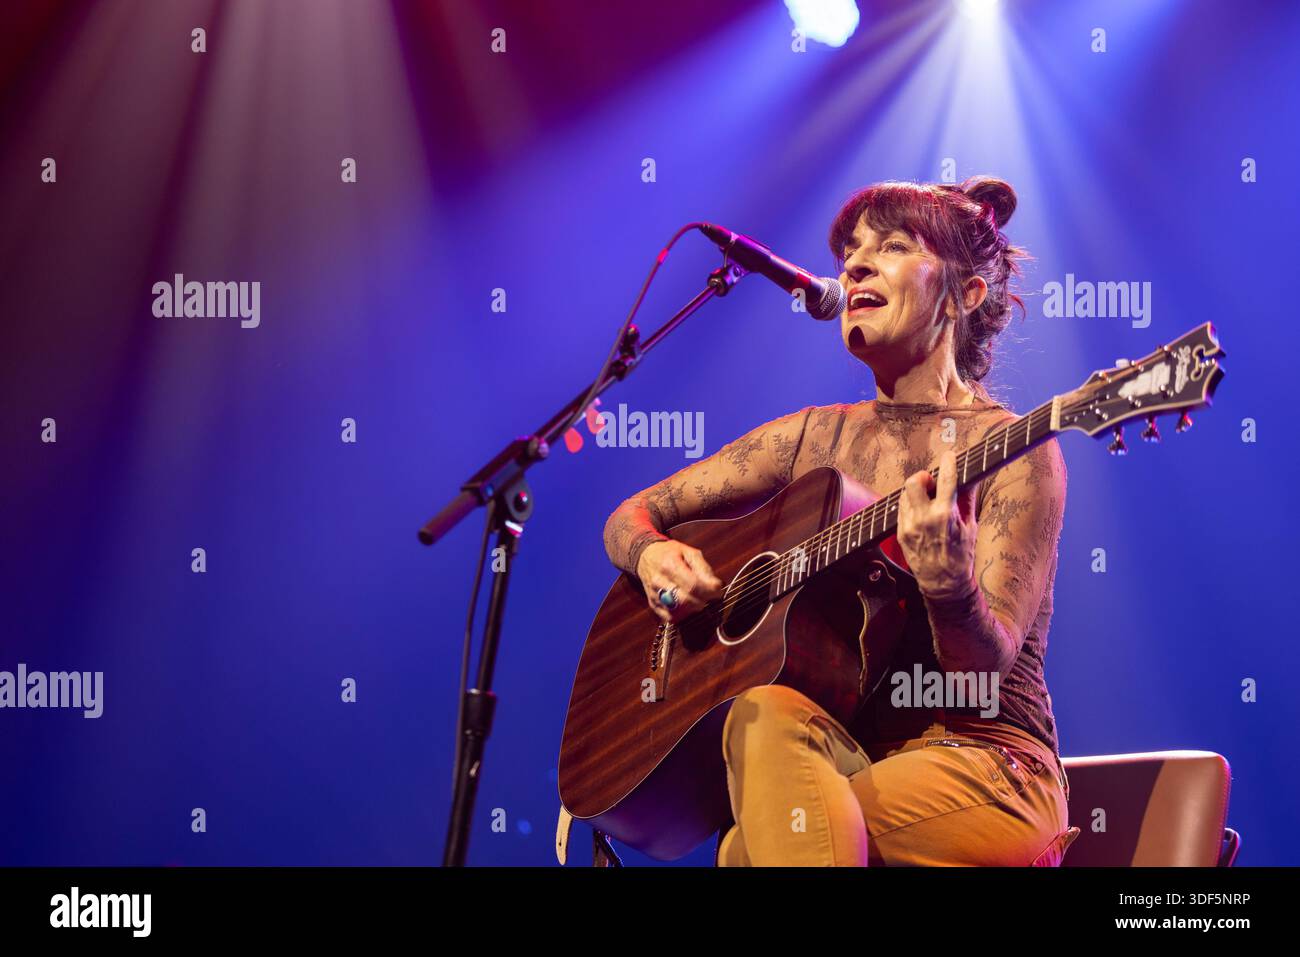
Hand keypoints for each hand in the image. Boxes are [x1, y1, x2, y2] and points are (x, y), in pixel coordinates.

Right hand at [636, 540, 723, 623]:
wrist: (645, 556)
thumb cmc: (670, 553)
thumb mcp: (689, 552)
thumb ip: (703, 568)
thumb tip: (716, 585)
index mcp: (670, 565)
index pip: (693, 585)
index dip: (709, 591)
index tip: (718, 590)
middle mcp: (659, 581)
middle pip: (686, 601)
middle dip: (704, 600)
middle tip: (710, 595)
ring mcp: (654, 594)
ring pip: (678, 612)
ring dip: (694, 608)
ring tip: (699, 599)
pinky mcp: (653, 604)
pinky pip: (670, 617)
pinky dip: (683, 615)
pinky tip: (687, 605)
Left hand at [896, 449, 978, 600]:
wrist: (943, 584)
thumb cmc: (961, 556)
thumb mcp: (970, 527)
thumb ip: (967, 500)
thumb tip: (970, 479)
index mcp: (946, 514)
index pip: (946, 479)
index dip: (948, 462)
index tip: (950, 455)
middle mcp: (925, 518)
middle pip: (914, 482)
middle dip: (922, 477)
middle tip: (931, 482)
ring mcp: (910, 526)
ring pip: (904, 494)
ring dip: (915, 491)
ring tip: (927, 499)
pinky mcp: (901, 534)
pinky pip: (901, 510)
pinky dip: (910, 506)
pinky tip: (920, 513)